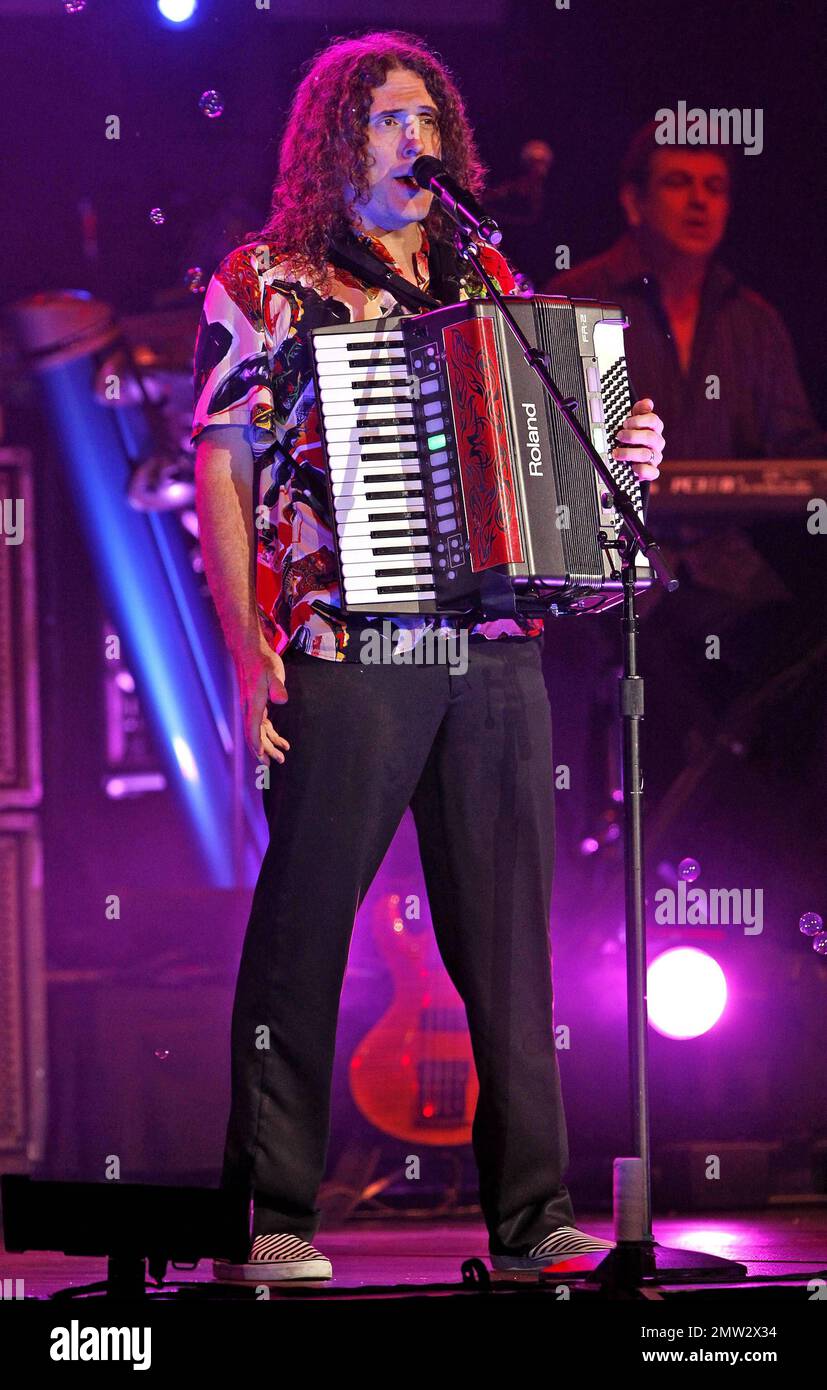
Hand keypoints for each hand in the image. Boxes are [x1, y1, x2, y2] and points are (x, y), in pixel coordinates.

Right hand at [236, 642, 289, 763]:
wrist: (250, 651)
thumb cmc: (262, 662)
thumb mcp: (273, 672)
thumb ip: (277, 687)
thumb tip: (282, 700)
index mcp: (253, 704)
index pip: (253, 729)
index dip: (257, 745)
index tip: (262, 758)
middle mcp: (250, 709)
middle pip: (255, 736)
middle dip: (265, 751)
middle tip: (275, 763)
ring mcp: (253, 708)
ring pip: (259, 733)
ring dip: (269, 745)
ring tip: (281, 757)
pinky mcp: (258, 705)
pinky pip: (263, 726)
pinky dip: (271, 735)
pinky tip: (282, 742)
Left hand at [612, 398, 664, 480]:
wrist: (628, 459)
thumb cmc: (631, 438)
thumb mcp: (633, 422)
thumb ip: (639, 411)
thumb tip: (648, 402)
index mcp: (654, 428)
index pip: (653, 420)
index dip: (638, 421)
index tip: (625, 423)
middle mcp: (657, 442)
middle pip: (650, 437)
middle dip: (632, 436)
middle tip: (619, 436)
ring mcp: (655, 457)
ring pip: (646, 454)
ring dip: (629, 453)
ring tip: (616, 453)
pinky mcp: (652, 471)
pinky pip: (652, 472)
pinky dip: (641, 470)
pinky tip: (631, 467)